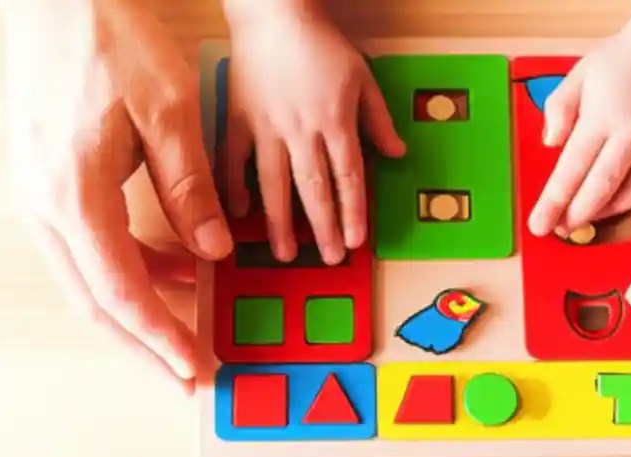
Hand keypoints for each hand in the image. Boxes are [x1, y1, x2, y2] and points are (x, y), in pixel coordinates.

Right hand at [2, 0, 230, 389]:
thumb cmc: (109, 40)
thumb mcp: (169, 113)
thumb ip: (190, 190)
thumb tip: (213, 253)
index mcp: (74, 194)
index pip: (122, 290)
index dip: (160, 335)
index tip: (193, 367)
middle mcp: (43, 205)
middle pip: (95, 302)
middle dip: (143, 346)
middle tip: (185, 376)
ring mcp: (36, 196)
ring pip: (87, 279)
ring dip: (136, 311)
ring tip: (185, 332)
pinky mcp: (45, 182)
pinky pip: (86, 246)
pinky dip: (128, 268)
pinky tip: (172, 268)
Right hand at [223, 1, 404, 264]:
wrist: (274, 15)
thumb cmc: (320, 44)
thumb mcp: (362, 77)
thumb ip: (378, 120)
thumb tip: (397, 154)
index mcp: (334, 121)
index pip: (348, 177)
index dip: (353, 213)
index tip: (356, 242)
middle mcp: (301, 130)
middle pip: (314, 189)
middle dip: (322, 228)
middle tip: (327, 258)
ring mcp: (266, 127)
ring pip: (274, 183)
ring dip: (280, 222)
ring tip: (284, 253)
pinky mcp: (238, 119)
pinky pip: (233, 159)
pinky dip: (234, 186)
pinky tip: (240, 214)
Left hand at [527, 17, 630, 239]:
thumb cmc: (622, 58)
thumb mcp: (579, 75)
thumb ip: (559, 109)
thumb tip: (551, 145)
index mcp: (600, 117)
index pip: (571, 168)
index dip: (554, 201)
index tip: (539, 226)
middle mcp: (630, 134)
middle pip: (601, 186)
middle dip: (578, 215)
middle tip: (562, 231)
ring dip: (610, 214)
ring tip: (590, 223)